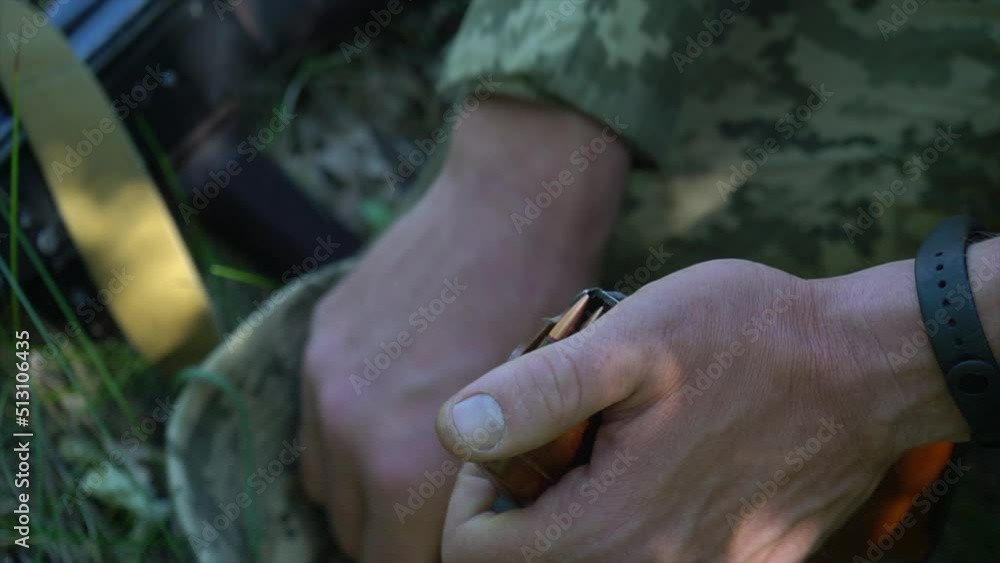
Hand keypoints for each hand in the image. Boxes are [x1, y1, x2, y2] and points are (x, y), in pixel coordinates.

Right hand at [300, 98, 629, 560]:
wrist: (510, 212)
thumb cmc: (548, 323)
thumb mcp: (535, 434)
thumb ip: (481, 496)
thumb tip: (462, 534)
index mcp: (412, 475)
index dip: (436, 556)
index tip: (456, 539)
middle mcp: (354, 442)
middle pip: (358, 539)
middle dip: (397, 539)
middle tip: (436, 519)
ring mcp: (327, 392)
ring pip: (327, 492)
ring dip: (363, 498)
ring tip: (410, 477)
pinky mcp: (318, 350)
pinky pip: (314, 434)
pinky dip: (343, 447)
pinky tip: (387, 425)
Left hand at [436, 257, 972, 562]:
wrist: (861, 367)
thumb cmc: (742, 341)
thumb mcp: (630, 343)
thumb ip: (535, 395)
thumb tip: (453, 431)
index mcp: (606, 528)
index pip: (474, 554)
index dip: (473, 494)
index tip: (511, 441)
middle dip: (524, 507)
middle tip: (563, 439)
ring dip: (575, 516)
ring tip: (609, 450)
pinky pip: (649, 560)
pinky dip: (630, 527)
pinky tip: (662, 469)